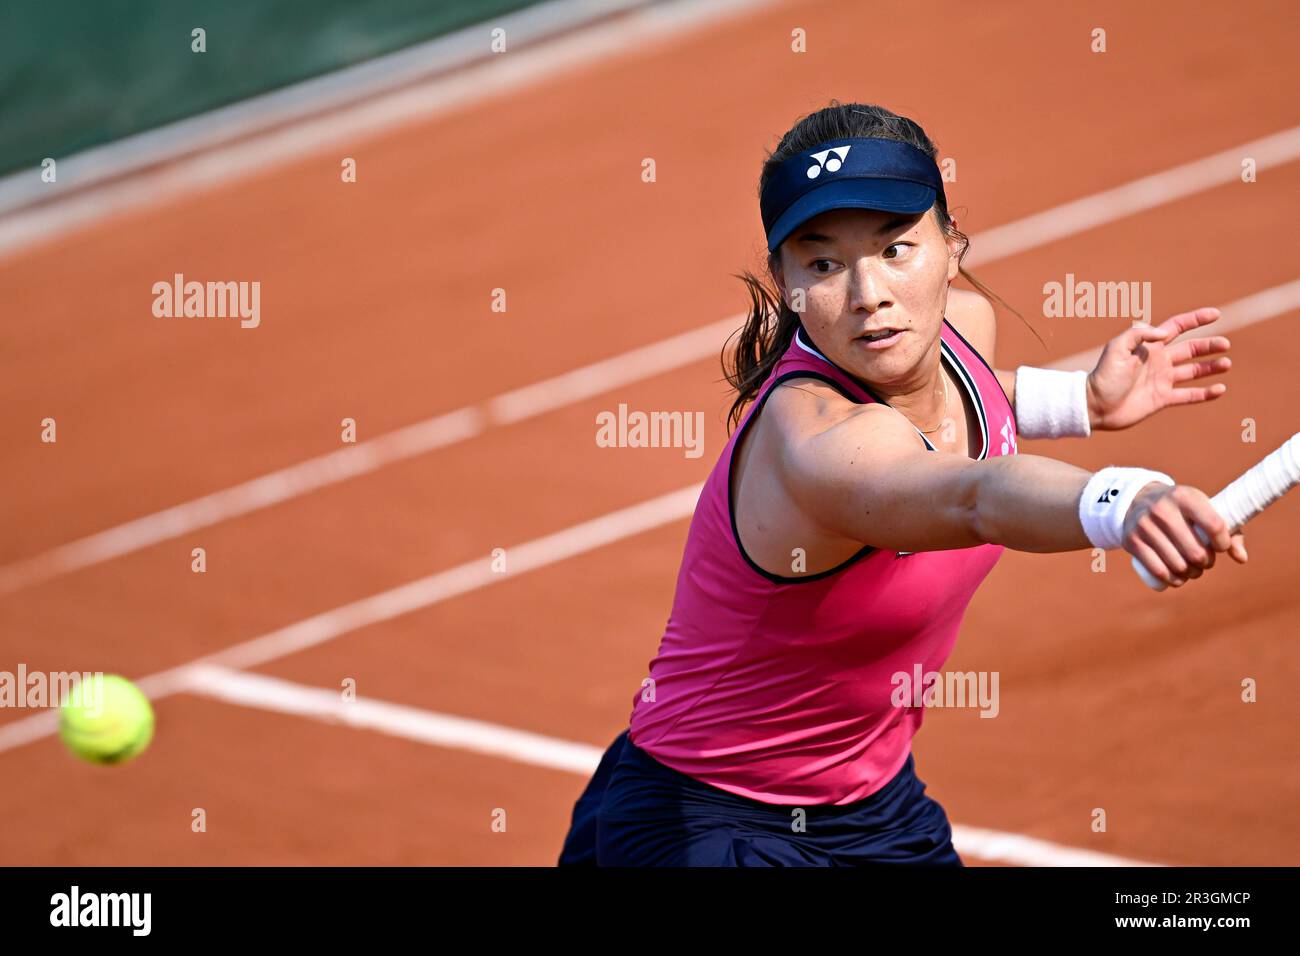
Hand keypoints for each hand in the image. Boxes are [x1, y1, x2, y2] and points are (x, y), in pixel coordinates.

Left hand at [1085, 308, 1231, 429]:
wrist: (1095, 406)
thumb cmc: (1103, 376)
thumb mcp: (1116, 349)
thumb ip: (1138, 335)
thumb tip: (1164, 332)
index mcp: (1150, 346)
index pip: (1177, 327)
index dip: (1196, 319)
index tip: (1216, 314)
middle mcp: (1159, 361)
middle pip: (1191, 349)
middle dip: (1209, 345)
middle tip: (1225, 345)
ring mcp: (1162, 380)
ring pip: (1193, 371)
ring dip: (1211, 367)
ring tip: (1226, 364)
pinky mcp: (1162, 399)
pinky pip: (1188, 395)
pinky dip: (1205, 393)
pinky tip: (1220, 389)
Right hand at [1122, 483, 1247, 586]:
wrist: (1138, 500)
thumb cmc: (1182, 510)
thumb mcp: (1204, 509)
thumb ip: (1229, 532)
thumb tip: (1241, 558)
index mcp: (1185, 497)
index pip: (1214, 525)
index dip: (1223, 542)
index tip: (1221, 546)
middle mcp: (1162, 510)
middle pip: (1196, 551)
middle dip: (1206, 562)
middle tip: (1205, 560)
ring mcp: (1144, 526)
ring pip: (1178, 564)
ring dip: (1191, 573)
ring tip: (1193, 569)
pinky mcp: (1131, 541)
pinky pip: (1158, 570)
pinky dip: (1173, 580)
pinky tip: (1179, 578)